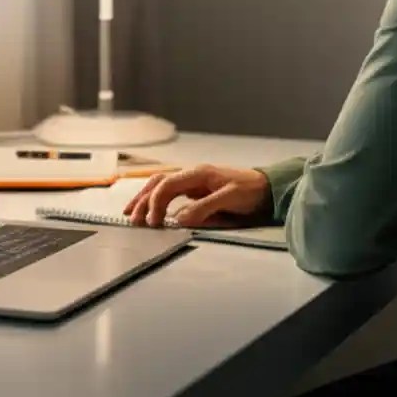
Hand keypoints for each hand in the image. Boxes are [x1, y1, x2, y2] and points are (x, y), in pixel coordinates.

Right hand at [122, 165, 270, 227]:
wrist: (266, 187)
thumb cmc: (251, 191)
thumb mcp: (230, 199)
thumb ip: (204, 208)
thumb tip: (178, 220)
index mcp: (198, 173)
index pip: (167, 185)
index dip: (156, 203)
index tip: (153, 222)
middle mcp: (191, 174)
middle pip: (158, 183)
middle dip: (143, 200)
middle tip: (134, 221)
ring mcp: (192, 181)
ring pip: (160, 186)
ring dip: (144, 199)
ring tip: (130, 214)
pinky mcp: (195, 190)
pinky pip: (168, 193)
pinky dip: (155, 200)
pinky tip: (148, 211)